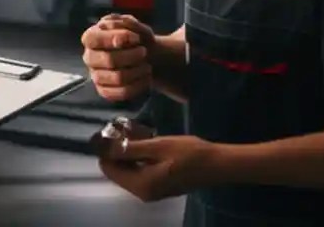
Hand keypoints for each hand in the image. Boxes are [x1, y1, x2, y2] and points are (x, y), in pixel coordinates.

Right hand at [81, 14, 155, 102]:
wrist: (146, 54)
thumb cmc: (136, 37)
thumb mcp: (135, 25)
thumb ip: (125, 24)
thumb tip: (113, 32)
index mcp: (90, 37)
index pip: (95, 39)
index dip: (117, 38)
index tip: (136, 38)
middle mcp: (89, 57)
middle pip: (109, 60)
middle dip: (132, 56)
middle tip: (144, 51)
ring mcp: (95, 75)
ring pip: (117, 78)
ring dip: (138, 71)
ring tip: (148, 66)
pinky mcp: (104, 90)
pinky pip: (121, 93)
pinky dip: (139, 85)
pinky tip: (147, 78)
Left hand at [99, 135, 216, 202]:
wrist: (216, 165)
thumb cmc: (189, 153)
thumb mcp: (158, 146)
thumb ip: (131, 148)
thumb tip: (107, 147)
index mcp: (141, 185)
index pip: (109, 169)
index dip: (106, 150)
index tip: (110, 131)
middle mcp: (143, 193)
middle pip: (118, 172)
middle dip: (117, 151)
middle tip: (122, 129)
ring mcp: (151, 192)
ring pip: (129, 172)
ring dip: (128, 154)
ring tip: (133, 132)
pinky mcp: (159, 187)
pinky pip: (139, 173)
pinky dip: (138, 159)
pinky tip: (145, 143)